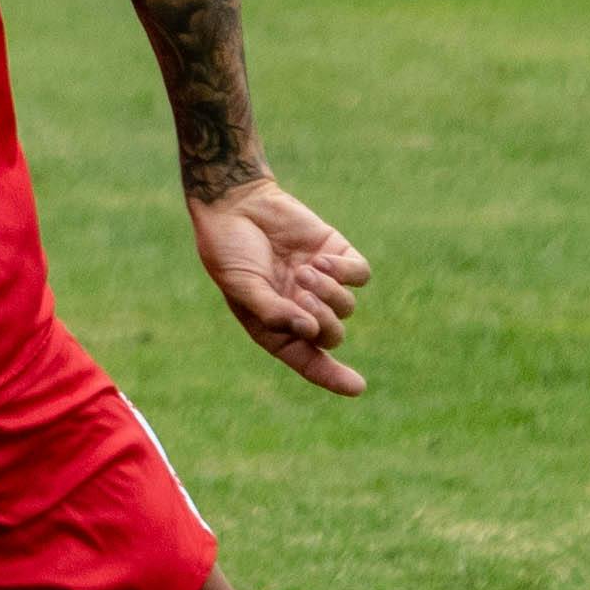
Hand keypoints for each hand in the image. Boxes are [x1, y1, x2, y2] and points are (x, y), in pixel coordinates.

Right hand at [189, 173, 370, 396]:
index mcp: (276, 328)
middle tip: (302, 296)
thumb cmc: (230, 250)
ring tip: (304, 270)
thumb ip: (273, 311)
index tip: (356, 387)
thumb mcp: (242, 286)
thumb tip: (311, 331)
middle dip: (325, 323)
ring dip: (329, 293)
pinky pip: (359, 275)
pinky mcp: (335, 255)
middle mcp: (302, 309)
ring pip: (347, 307)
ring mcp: (321, 283)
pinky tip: (320, 260)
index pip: (310, 361)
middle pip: (333, 335)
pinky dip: (345, 272)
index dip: (334, 377)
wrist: (236, 203)